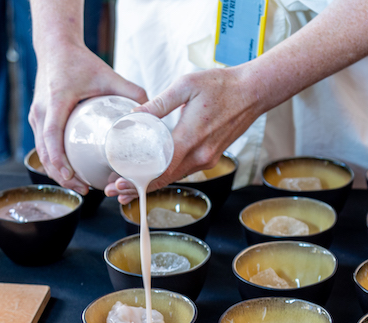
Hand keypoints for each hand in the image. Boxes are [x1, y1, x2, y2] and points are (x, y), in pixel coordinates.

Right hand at [29, 45, 146, 193]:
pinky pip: (43, 145)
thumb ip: (132, 91)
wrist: (56, 47)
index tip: (71, 176)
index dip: (59, 159)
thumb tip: (152, 113)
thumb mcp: (109, 74)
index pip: (52, 135)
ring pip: (41, 151)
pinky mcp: (37, 118)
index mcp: (56, 100)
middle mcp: (41, 110)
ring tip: (79, 186)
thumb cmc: (81, 61)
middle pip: (44, 151)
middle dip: (61, 175)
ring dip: (57, 171)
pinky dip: (54, 160)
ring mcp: (36, 115)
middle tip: (83, 189)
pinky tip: (71, 172)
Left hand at [104, 65, 265, 202]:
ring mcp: (207, 159)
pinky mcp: (211, 157)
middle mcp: (201, 155)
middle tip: (114, 192)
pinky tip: (152, 175)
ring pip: (174, 177)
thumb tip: (133, 114)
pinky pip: (183, 170)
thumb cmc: (222, 85)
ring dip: (150, 184)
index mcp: (191, 139)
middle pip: (164, 179)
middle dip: (137, 188)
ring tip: (127, 188)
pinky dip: (166, 176)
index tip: (118, 184)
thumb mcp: (186, 85)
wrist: (254, 91)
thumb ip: (159, 103)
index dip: (136, 180)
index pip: (159, 169)